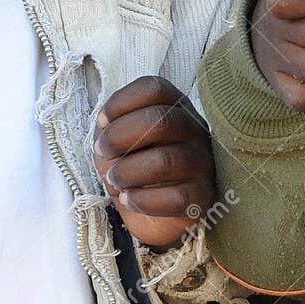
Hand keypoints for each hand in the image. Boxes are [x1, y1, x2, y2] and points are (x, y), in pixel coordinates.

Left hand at [94, 76, 216, 250]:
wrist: (151, 214)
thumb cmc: (134, 168)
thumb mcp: (118, 141)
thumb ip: (112, 126)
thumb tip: (107, 126)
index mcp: (175, 108)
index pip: (155, 88)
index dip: (121, 102)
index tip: (102, 122)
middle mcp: (195, 130)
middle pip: (160, 119)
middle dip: (119, 136)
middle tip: (103, 153)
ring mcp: (202, 163)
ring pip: (165, 160)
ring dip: (126, 171)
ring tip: (114, 181)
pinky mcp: (201, 197)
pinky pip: (175, 197)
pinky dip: (142, 200)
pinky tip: (128, 200)